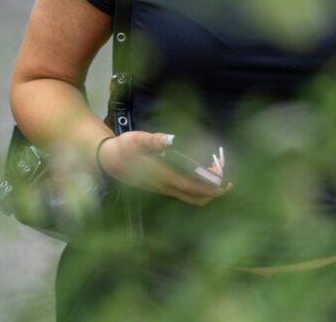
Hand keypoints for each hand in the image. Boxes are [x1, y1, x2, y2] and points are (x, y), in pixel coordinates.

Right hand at [97, 132, 230, 206]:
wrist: (107, 160)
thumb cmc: (123, 148)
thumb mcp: (137, 139)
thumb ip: (154, 140)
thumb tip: (170, 139)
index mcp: (162, 175)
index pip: (190, 186)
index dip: (208, 187)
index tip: (225, 185)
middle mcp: (163, 185)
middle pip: (193, 196)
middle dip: (212, 192)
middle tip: (229, 183)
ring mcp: (161, 188)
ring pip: (187, 197)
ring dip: (204, 192)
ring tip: (219, 180)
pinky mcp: (159, 187)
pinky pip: (182, 193)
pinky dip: (195, 189)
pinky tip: (201, 179)